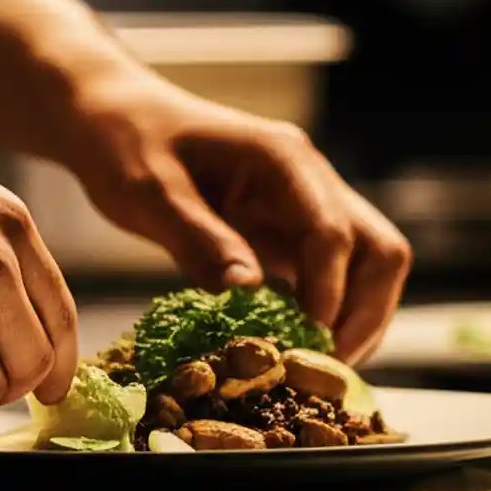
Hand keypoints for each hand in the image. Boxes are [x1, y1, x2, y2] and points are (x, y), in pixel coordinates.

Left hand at [59, 72, 411, 363]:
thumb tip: (249, 291)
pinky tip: (288, 351)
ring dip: (350, 322)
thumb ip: (198, 238)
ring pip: (364, 269)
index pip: (334, 232)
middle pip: (379, 252)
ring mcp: (302, 207)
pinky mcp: (284, 232)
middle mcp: (308, 181)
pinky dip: (319, 317)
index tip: (304, 347)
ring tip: (308, 372)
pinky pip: (325, 278)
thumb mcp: (148, 192)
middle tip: (320, 373)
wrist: (110, 118)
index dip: (328, 295)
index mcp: (282, 159)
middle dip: (362, 316)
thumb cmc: (124, 144)